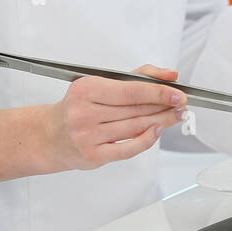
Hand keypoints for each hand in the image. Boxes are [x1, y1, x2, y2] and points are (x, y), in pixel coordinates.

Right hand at [46, 64, 185, 170]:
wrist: (50, 135)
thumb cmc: (79, 107)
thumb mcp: (101, 84)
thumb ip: (136, 76)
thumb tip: (169, 75)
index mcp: (86, 89)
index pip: (131, 90)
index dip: (159, 92)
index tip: (178, 93)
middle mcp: (85, 112)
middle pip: (136, 110)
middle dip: (164, 107)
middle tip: (181, 105)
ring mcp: (88, 135)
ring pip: (134, 128)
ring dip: (160, 122)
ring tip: (175, 117)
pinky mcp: (92, 155)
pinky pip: (127, 149)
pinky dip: (146, 140)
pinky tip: (157, 132)